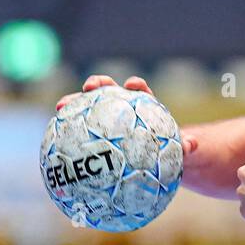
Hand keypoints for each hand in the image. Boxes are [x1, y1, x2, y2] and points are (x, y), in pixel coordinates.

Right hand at [56, 75, 198, 157]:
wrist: (159, 160)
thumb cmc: (170, 152)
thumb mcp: (182, 151)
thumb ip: (186, 147)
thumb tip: (192, 145)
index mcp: (145, 110)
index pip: (142, 93)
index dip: (137, 86)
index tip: (133, 85)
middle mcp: (123, 111)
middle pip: (111, 92)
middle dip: (100, 84)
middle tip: (91, 85)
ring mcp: (107, 121)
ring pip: (90, 108)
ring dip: (75, 103)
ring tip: (61, 105)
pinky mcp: (96, 134)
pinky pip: (80, 133)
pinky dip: (67, 134)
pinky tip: (52, 140)